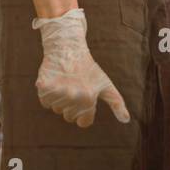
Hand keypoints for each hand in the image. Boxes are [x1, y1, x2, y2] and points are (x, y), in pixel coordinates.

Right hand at [32, 9, 129, 126]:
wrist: (67, 47)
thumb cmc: (88, 68)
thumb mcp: (105, 84)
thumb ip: (117, 103)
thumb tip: (126, 120)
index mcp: (89, 98)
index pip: (83, 122)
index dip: (83, 112)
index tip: (83, 98)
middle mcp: (73, 97)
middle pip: (69, 116)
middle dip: (71, 105)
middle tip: (74, 87)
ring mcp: (57, 92)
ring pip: (56, 109)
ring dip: (60, 99)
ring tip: (65, 82)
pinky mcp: (43, 87)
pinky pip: (45, 102)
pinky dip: (48, 94)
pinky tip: (55, 81)